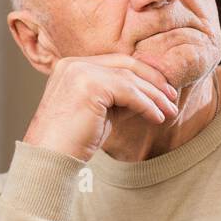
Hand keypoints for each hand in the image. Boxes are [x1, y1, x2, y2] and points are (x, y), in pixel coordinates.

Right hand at [22, 54, 179, 160]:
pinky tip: (157, 118)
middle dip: (153, 80)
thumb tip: (148, 94)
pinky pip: (129, 92)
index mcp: (71, 66)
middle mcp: (74, 64)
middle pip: (125, 64)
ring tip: (170, 111)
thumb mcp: (98, 112)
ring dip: (155, 96)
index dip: (142, 74)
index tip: (162, 90)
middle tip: (172, 97)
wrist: (49, 158)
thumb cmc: (71, 141)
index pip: (115, 62)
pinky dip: (148, 105)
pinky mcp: (89, 85)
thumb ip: (118, 98)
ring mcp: (80, 72)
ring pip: (130, 78)